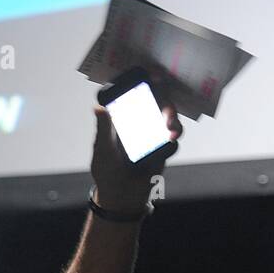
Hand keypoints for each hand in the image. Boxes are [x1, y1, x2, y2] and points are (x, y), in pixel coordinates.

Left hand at [90, 89, 182, 214]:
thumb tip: (98, 108)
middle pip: (156, 100)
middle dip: (163, 95)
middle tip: (164, 95)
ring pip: (168, 115)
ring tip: (170, 127)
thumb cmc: (107, 172)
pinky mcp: (164, 146)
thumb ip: (104, 129)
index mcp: (122, 118)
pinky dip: (175, 133)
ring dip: (171, 116)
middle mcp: (139, 121)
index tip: (151, 74)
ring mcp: (153, 133)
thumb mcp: (103, 149)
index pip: (134, 94)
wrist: (123, 198)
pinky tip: (171, 137)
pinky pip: (174, 134)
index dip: (143, 82)